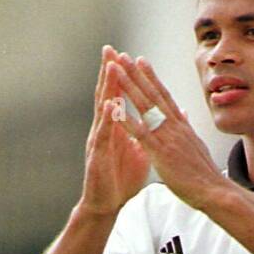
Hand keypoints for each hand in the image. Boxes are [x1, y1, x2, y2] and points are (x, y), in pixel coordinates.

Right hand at [80, 46, 152, 216]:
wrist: (107, 204)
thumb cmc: (120, 179)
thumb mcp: (138, 152)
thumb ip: (144, 133)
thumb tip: (154, 120)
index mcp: (115, 128)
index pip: (118, 97)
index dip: (122, 77)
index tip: (126, 55)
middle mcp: (105, 130)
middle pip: (106, 96)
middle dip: (108, 72)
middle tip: (110, 49)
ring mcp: (99, 141)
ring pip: (103, 110)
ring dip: (106, 88)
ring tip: (110, 67)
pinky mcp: (98, 156)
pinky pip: (104, 135)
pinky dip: (107, 119)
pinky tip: (110, 105)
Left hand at [109, 55, 226, 210]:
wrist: (215, 191)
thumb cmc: (206, 176)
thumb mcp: (197, 147)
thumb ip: (187, 130)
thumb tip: (184, 116)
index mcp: (181, 126)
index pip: (164, 96)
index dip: (152, 78)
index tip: (142, 61)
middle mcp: (174, 126)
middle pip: (153, 94)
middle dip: (137, 73)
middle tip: (123, 55)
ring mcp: (167, 137)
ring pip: (144, 105)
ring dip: (128, 85)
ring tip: (115, 68)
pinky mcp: (160, 152)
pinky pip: (139, 132)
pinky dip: (125, 118)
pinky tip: (112, 106)